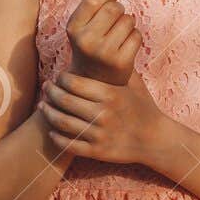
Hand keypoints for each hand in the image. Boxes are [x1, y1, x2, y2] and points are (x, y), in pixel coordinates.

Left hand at [37, 68, 168, 165]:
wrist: (156, 139)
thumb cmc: (144, 107)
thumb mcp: (134, 83)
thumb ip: (117, 68)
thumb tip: (103, 48)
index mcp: (110, 94)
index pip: (73, 82)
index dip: (60, 78)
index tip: (58, 77)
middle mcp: (103, 114)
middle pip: (64, 100)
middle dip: (50, 92)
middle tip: (46, 88)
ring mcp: (99, 134)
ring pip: (61, 122)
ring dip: (47, 113)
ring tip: (43, 106)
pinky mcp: (97, 152)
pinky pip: (68, 145)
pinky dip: (56, 137)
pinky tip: (51, 130)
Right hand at [63, 0, 140, 83]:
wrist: (94, 81)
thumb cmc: (91, 45)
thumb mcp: (85, 25)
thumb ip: (95, 2)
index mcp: (73, 28)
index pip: (93, 0)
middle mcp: (86, 40)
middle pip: (114, 8)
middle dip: (119, 10)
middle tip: (116, 20)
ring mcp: (104, 52)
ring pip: (128, 20)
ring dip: (128, 23)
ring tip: (119, 35)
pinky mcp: (121, 62)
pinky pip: (137, 35)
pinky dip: (135, 37)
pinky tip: (125, 46)